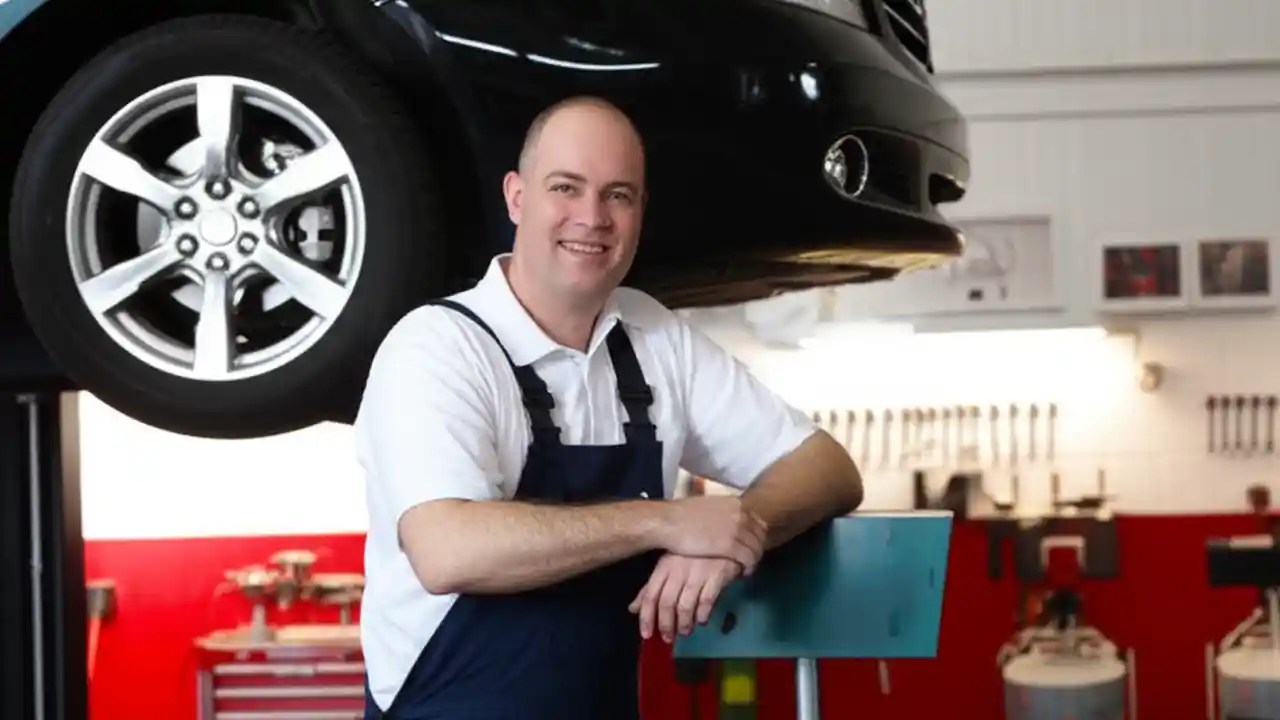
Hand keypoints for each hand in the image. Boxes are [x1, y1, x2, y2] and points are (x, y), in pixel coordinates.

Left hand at [628, 553, 742, 642]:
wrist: (722, 536)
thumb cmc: (692, 553)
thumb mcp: (668, 565)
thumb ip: (651, 587)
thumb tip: (633, 609)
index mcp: (664, 567)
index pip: (650, 595)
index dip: (646, 617)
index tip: (646, 635)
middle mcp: (678, 570)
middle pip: (667, 603)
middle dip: (665, 625)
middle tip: (667, 638)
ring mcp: (698, 573)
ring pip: (686, 606)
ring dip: (684, 624)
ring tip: (685, 632)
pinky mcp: (717, 576)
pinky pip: (707, 602)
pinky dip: (702, 616)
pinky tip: (702, 621)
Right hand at [659, 496, 767, 573]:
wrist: (669, 523)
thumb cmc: (681, 515)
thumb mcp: (707, 507)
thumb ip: (721, 513)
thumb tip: (724, 521)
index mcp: (735, 503)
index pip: (757, 521)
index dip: (754, 536)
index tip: (748, 546)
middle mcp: (741, 514)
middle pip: (760, 535)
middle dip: (756, 548)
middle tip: (748, 560)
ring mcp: (738, 529)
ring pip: (757, 548)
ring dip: (753, 560)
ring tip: (745, 568)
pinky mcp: (732, 546)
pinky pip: (750, 559)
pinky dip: (748, 568)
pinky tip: (741, 573)